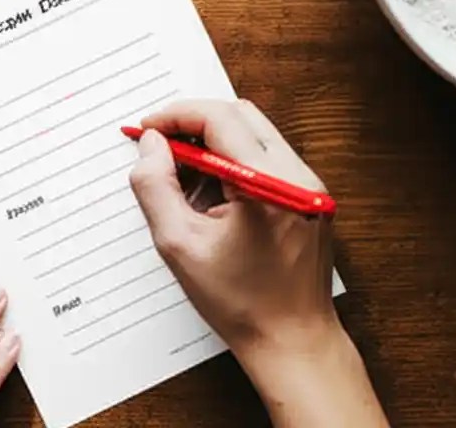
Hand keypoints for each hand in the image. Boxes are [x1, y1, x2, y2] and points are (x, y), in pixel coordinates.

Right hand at [129, 99, 386, 427]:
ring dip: (214, 143)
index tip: (146, 130)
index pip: (220, 118)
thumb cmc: (241, 302)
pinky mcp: (308, 196)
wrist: (292, 340)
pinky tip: (212, 197)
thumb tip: (150, 145)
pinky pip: (267, 158)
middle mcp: (297, 175)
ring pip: (255, 133)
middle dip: (194, 123)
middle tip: (160, 148)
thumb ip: (156, 187)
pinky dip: (234, 162)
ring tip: (185, 181)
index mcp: (268, 183)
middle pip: (241, 115)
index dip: (176, 115)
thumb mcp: (179, 245)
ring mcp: (308, 184)